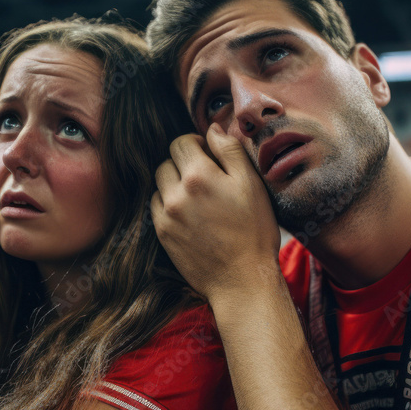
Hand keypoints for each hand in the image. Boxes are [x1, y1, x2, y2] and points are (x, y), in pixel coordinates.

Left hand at [152, 123, 281, 304]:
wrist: (242, 280)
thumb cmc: (254, 232)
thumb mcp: (252, 185)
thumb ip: (230, 150)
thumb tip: (211, 129)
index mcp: (199, 175)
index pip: (180, 143)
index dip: (195, 145)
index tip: (208, 156)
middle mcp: (176, 193)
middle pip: (167, 162)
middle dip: (183, 164)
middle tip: (206, 179)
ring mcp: (166, 216)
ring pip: (159, 185)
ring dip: (174, 185)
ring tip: (198, 199)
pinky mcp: (162, 235)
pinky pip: (156, 208)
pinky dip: (168, 206)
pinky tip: (190, 216)